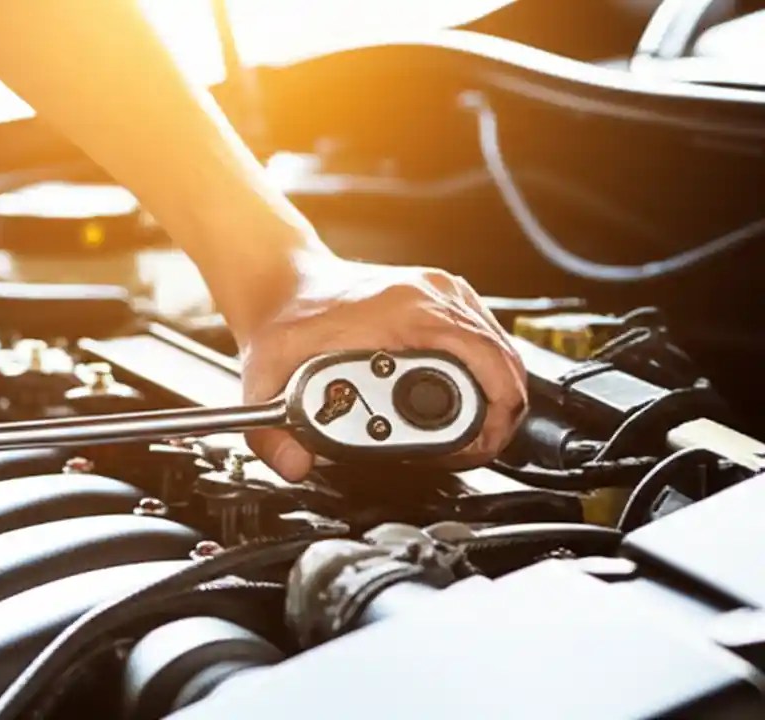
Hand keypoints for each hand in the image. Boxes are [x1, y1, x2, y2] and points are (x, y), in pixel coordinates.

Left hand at [237, 250, 527, 479]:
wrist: (283, 280)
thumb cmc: (285, 317)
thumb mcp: (267, 377)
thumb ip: (270, 434)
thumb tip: (295, 465)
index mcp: (406, 310)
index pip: (484, 363)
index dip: (486, 418)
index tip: (464, 450)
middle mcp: (434, 295)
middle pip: (503, 364)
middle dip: (495, 419)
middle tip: (465, 452)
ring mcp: (443, 293)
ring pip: (502, 354)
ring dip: (493, 400)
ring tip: (464, 435)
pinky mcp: (443, 299)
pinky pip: (487, 342)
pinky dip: (483, 378)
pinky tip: (460, 404)